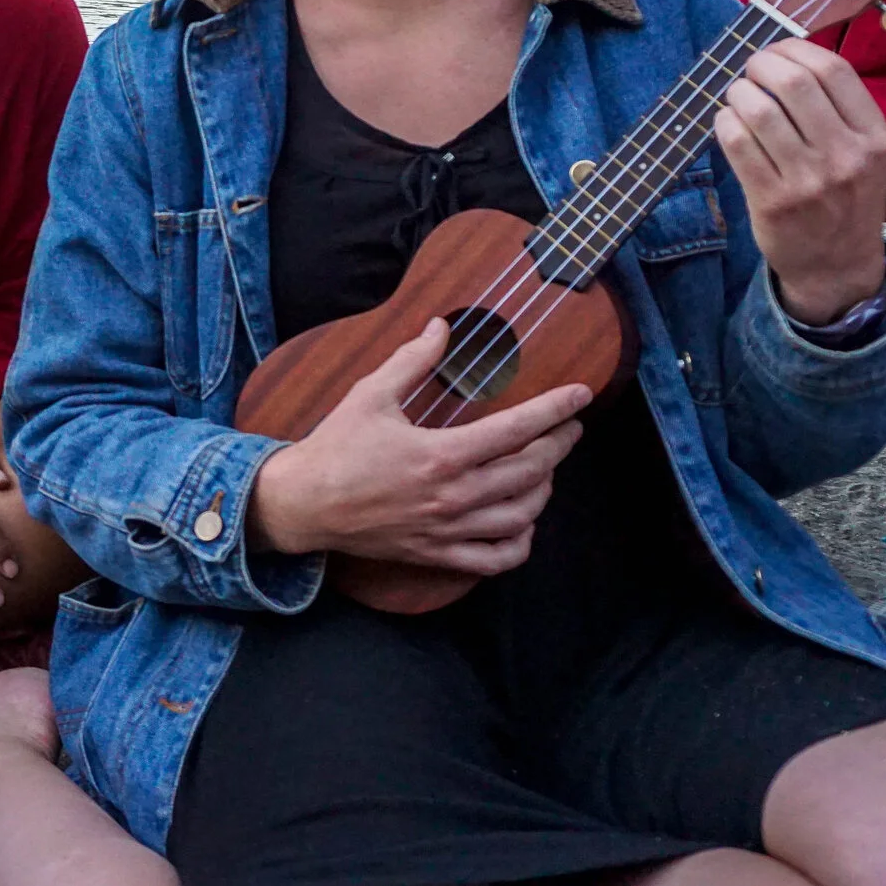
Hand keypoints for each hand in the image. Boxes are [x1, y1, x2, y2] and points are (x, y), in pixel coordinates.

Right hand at [248, 319, 589, 575]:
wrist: (305, 504)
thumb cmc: (336, 447)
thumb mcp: (370, 394)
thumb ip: (412, 360)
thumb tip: (441, 326)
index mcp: (441, 454)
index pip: (516, 431)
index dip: (555, 411)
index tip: (581, 396)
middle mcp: (453, 496)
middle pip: (530, 473)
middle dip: (559, 445)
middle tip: (568, 427)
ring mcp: (449, 530)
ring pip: (522, 516)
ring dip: (544, 490)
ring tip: (545, 467)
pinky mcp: (438, 553)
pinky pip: (497, 559)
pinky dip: (520, 542)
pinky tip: (522, 521)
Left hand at [714, 40, 885, 323]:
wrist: (838, 266)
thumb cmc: (846, 197)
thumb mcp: (865, 152)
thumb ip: (838, 107)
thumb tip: (784, 53)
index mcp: (874, 136)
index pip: (833, 70)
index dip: (794, 49)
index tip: (776, 51)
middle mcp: (846, 156)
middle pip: (793, 83)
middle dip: (760, 64)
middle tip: (750, 70)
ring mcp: (808, 180)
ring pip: (759, 109)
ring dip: (738, 92)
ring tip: (738, 97)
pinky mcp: (772, 200)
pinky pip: (736, 142)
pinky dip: (724, 122)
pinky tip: (728, 123)